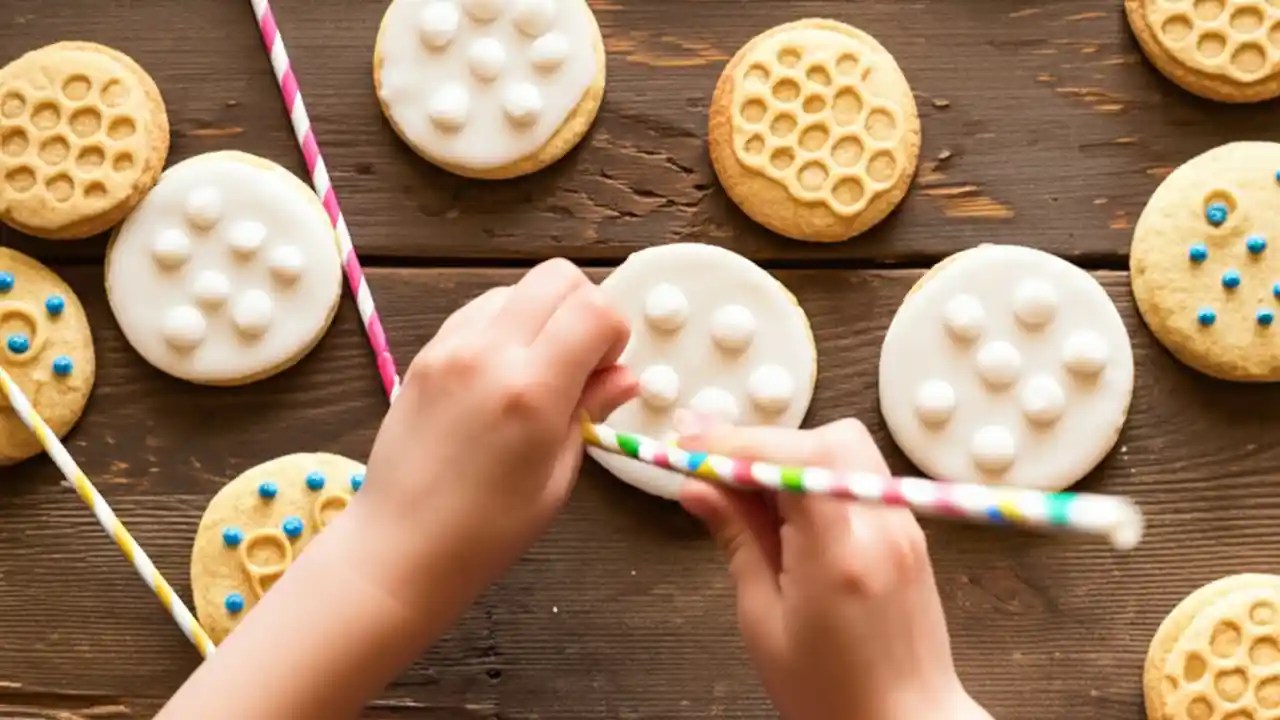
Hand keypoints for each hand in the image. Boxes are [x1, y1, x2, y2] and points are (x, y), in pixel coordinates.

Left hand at [356, 258, 635, 608]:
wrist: (399, 547)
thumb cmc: (487, 531)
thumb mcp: (557, 478)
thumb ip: (589, 412)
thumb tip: (626, 376)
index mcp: (531, 391)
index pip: (595, 310)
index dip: (615, 334)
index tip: (606, 374)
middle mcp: (489, 354)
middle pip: (558, 276)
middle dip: (584, 309)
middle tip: (579, 364)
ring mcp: (451, 348)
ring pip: (517, 287)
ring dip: (542, 315)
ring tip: (537, 372)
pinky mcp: (426, 352)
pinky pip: (479, 310)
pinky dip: (504, 325)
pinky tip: (502, 375)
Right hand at [676, 414, 991, 719]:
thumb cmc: (833, 694)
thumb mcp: (763, 622)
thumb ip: (736, 542)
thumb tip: (699, 488)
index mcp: (841, 555)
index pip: (790, 460)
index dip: (733, 443)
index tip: (690, 445)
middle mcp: (881, 528)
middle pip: (821, 440)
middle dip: (760, 443)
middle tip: (708, 464)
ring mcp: (902, 525)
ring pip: (841, 448)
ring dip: (786, 454)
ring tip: (740, 487)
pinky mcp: (907, 530)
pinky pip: (855, 474)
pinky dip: (812, 473)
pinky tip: (780, 502)